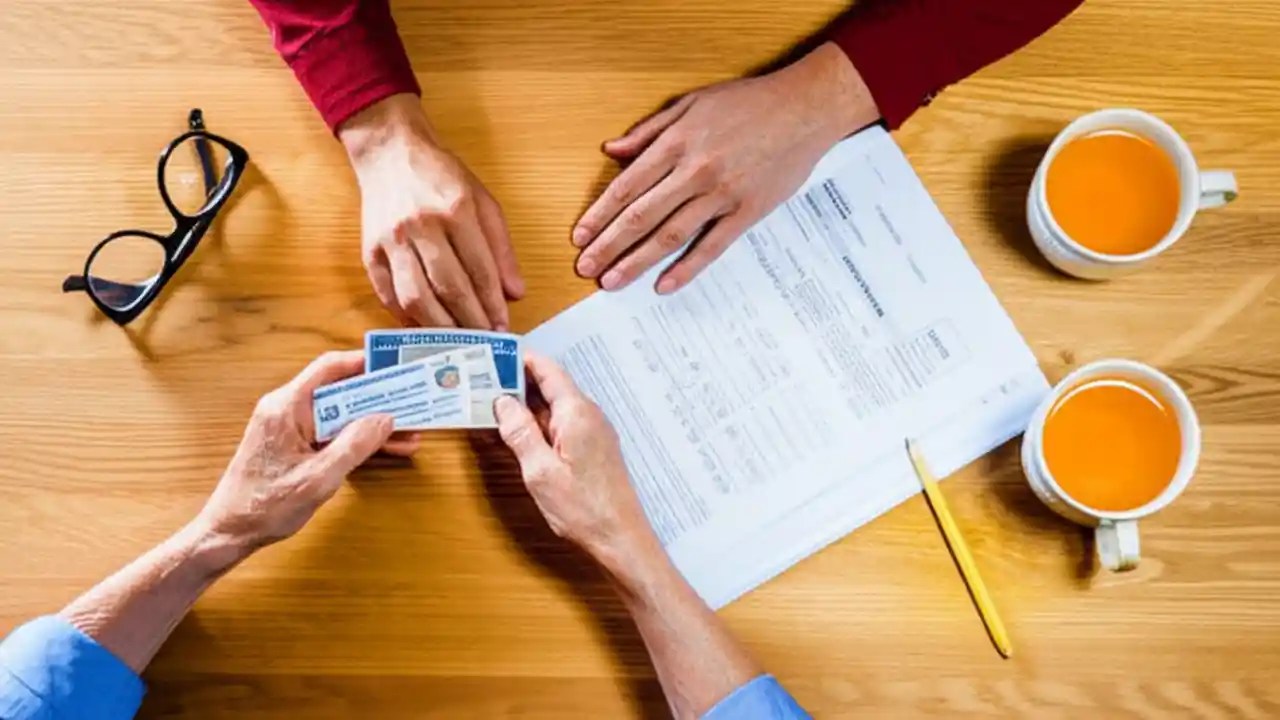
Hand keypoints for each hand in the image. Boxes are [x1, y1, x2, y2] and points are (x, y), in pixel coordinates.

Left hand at [198, 351, 419, 551]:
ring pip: (340, 415)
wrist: (229, 532)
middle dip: (378, 398)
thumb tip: (385, 419)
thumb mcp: (319, 478)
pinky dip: (357, 440)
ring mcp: (290, 428)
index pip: (329, 368)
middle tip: (411, 401)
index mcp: (286, 407)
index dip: (363, 363)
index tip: (394, 366)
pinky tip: (387, 449)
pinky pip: (332, 433)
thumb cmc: (265, 506)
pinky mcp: (295, 445)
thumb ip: (354, 445)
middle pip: (340, 391)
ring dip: (372, 424)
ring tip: (409, 432)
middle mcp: (286, 409)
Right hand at [341, 94, 523, 329]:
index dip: (493, 304)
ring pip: (416, 298)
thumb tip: (515, 292)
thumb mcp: (482, 201)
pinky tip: (425, 327)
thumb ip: (500, 248)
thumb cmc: (440, 176)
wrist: (389, 151)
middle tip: (484, 341)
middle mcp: (421, 226)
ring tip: (457, 341)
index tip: (503, 327)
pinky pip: (388, 294)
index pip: (480, 270)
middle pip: (449, 288)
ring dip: (439, 327)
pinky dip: (406, 317)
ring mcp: (392, 240)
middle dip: (471, 322)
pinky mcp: (369, 251)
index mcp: (456, 211)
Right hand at [492, 353, 658, 568]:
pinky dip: (541, 425)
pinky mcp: (593, 448)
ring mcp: (593, 432)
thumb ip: (520, 433)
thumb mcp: (539, 471)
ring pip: (555, 408)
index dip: (521, 360)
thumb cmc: (584, 509)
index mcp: (577, 414)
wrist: (620, 537)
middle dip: (518, 384)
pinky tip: (521, 436)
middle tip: (486, 384)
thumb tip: (503, 403)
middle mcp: (589, 416)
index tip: (496, 356)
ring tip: (496, 409)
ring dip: (528, 407)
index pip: (548, 371)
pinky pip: (564, 425)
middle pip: (551, 387)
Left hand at [572, 42, 878, 293]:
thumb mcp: (693, 102)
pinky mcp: (747, 212)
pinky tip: (664, 285)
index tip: (579, 236)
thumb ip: (650, 130)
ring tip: (611, 281)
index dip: (600, 214)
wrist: (805, 109)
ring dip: (636, 261)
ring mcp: (722, 194)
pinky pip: (712, 246)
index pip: (627, 186)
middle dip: (608, 245)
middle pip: (642, 216)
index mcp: (677, 142)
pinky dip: (686, 268)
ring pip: (670, 235)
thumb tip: (612, 150)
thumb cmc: (749, 102)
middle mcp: (695, 171)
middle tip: (585, 268)